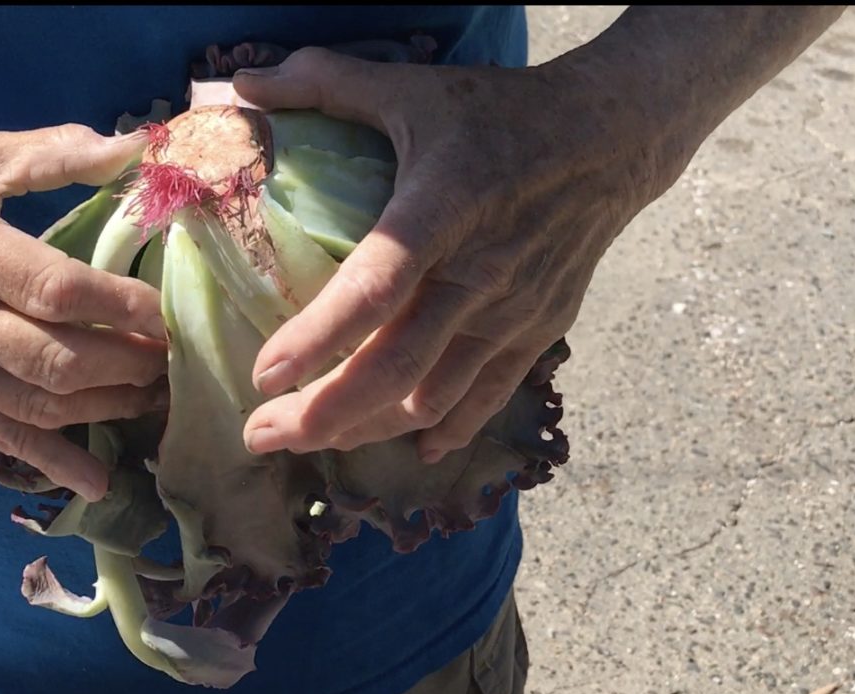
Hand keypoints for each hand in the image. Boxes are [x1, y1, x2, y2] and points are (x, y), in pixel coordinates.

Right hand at [0, 125, 166, 499]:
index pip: (54, 289)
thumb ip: (50, 154)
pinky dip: (51, 459)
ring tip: (155, 398)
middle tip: (174, 360)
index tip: (169, 315)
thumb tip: (130, 147)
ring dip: (106, 407)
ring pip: (36, 403)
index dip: (120, 309)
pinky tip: (97, 479)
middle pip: (53, 358)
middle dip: (127, 366)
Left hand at [233, 48, 673, 462]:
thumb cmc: (501, 115)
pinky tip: (414, 450)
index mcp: (443, 208)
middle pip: (396, 364)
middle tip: (260, 436)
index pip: (375, 287)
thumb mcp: (414, 88)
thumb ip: (325, 82)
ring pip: (434, 394)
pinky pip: (488, 395)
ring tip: (308, 443)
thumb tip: (242, 84)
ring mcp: (513, 310)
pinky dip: (448, 429)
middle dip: (323, 413)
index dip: (319, 337)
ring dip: (368, 428)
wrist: (612, 140)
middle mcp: (480, 271)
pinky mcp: (539, 330)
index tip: (264, 376)